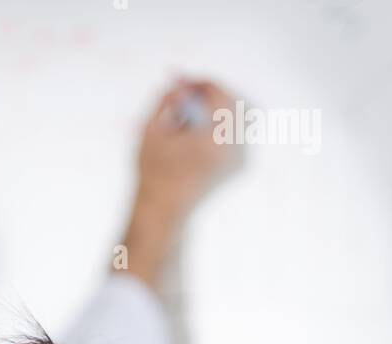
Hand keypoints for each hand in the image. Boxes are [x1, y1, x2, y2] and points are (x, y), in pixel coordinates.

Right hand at [119, 78, 240, 289]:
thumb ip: (166, 99)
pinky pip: (237, 132)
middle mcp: (234, 149)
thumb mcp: (150, 131)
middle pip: (235, 101)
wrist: (165, 213)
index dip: (199, 83)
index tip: (182, 81)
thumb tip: (182, 84)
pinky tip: (195, 141)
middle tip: (188, 92)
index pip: (219, 94)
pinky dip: (220, 126)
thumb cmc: (152, 174)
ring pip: (238, 116)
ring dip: (216, 110)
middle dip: (211, 93)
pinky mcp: (240, 165)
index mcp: (214, 140)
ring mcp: (241, 158)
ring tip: (188, 125)